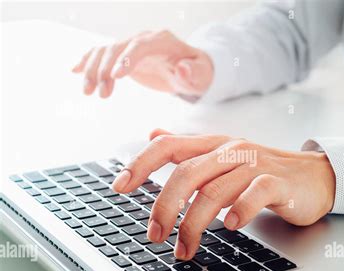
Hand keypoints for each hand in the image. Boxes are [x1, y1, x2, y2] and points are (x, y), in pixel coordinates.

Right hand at [72, 30, 212, 97]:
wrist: (191, 71)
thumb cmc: (198, 74)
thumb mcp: (202, 76)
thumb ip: (194, 72)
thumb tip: (183, 68)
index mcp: (163, 41)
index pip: (141, 46)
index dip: (127, 59)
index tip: (115, 77)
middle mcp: (144, 39)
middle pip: (118, 48)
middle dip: (105, 69)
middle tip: (99, 92)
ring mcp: (131, 45)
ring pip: (106, 51)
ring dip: (93, 70)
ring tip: (88, 91)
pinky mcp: (124, 55)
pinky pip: (102, 54)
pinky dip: (88, 61)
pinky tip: (75, 71)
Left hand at [112, 129, 335, 259]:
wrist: (314, 175)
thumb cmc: (264, 170)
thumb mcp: (223, 155)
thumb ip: (188, 147)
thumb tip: (153, 133)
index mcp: (213, 145)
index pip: (169, 146)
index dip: (140, 163)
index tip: (119, 186)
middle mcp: (230, 151)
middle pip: (186, 173)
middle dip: (164, 206)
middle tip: (156, 234)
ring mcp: (254, 164)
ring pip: (214, 190)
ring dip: (194, 224)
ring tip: (184, 248)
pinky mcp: (277, 182)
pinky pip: (254, 194)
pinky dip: (239, 211)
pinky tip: (231, 227)